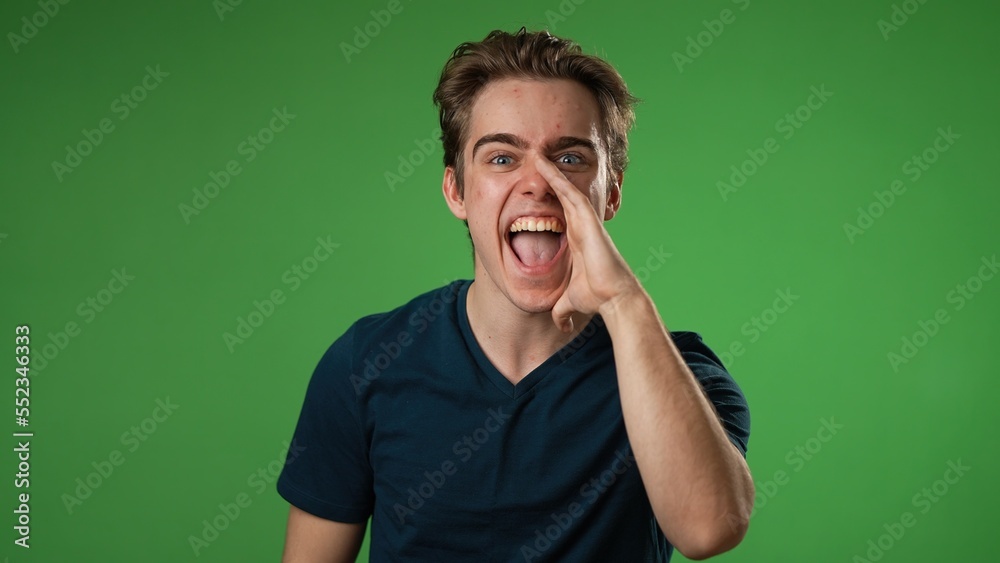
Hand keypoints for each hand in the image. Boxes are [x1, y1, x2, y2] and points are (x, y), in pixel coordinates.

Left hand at [533, 154, 641, 332]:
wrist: (613, 298)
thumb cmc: (595, 297)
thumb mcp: (570, 302)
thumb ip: (563, 310)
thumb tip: (561, 325)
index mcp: (576, 239)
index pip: (559, 213)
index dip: (547, 199)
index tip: (534, 189)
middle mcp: (581, 227)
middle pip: (562, 195)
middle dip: (549, 178)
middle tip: (534, 160)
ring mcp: (585, 221)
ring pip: (566, 189)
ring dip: (550, 171)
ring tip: (535, 154)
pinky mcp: (588, 220)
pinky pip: (570, 192)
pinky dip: (556, 177)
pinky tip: (542, 164)